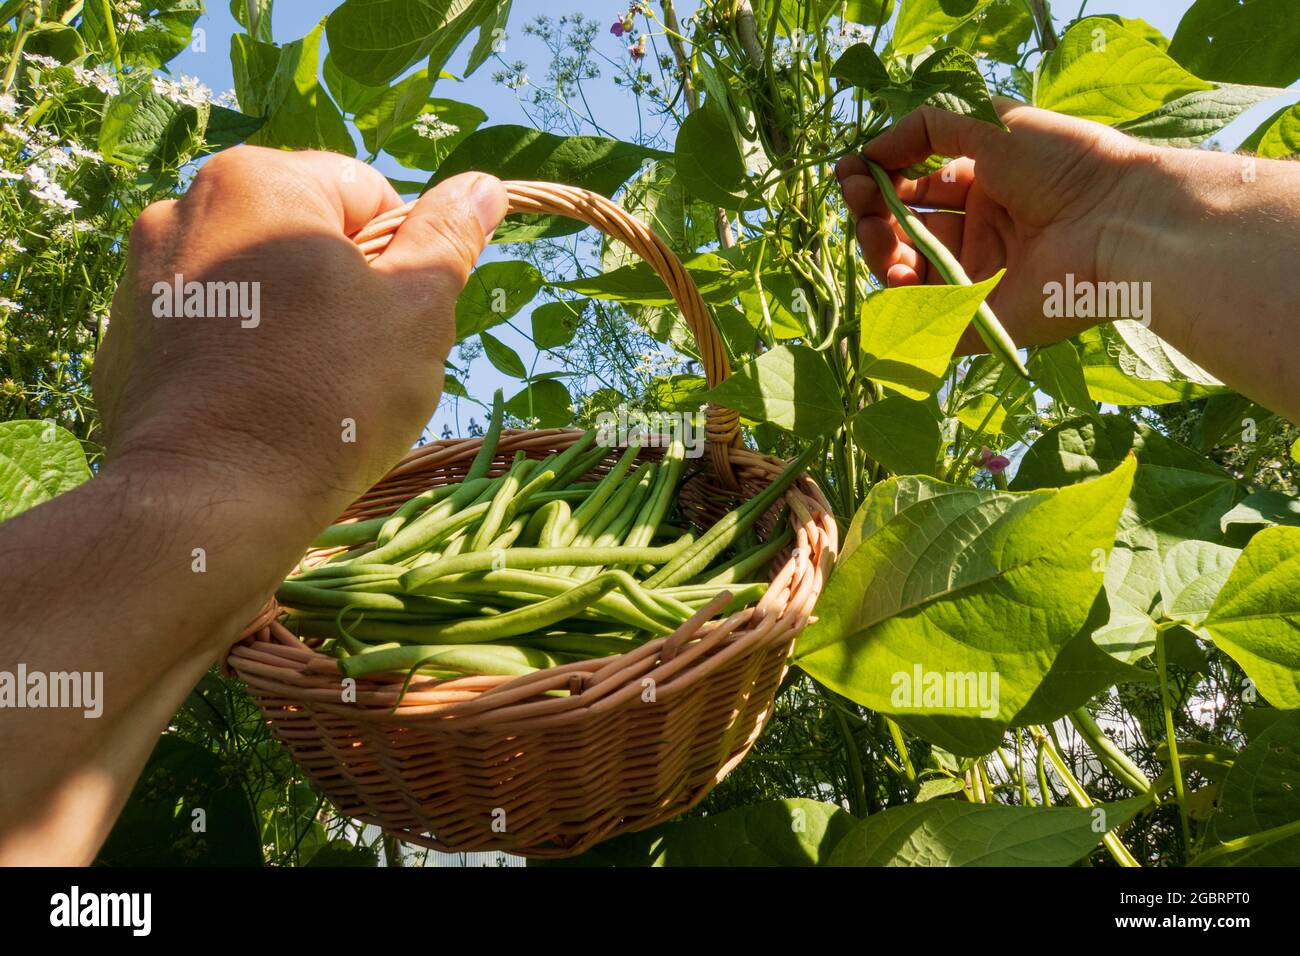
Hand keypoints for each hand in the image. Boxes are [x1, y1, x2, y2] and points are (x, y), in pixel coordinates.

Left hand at [94, 146, 506, 535]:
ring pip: (256, 281)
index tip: (395, 322)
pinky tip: (257, 405)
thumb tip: (482, 187)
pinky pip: (208, 326)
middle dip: (341, 288)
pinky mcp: (126, 336)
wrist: (211, 500)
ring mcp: (143, 273)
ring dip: (291, 319)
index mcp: (260, 180)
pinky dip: (239, 352)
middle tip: (359, 361)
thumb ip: (448, 238)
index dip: (401, 259)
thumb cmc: (330, 399)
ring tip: (307, 389)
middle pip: (304, 234)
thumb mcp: (417, 313)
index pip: (367, 192)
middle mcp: (185, 204)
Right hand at [836, 99, 1151, 350]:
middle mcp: (978, 236)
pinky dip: (899, 300)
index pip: (916, 191)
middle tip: (857, 196)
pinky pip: (924, 321)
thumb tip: (869, 151)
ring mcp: (976, 281)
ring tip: (878, 231)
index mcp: (984, 190)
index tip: (851, 170)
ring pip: (904, 275)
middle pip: (903, 233)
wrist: (1112, 218)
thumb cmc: (1061, 163)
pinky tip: (898, 269)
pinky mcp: (978, 322)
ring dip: (879, 250)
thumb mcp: (988, 122)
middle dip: (871, 213)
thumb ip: (925, 128)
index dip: (879, 181)